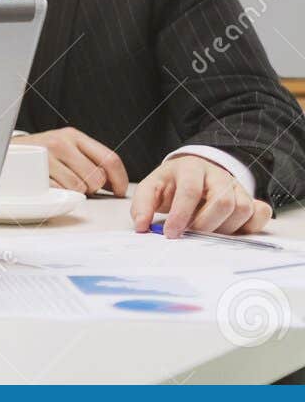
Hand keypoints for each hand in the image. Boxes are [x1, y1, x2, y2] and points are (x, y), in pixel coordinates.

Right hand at [11, 127, 127, 194]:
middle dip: (94, 187)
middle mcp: (60, 143)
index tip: (120, 191)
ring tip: (63, 182)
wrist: (7, 152)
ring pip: (80, 187)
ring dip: (76, 191)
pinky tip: (51, 184)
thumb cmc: (41, 153)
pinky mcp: (35, 173)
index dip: (119, 180)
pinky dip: (59, 194)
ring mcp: (46, 157)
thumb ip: (89, 158)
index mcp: (74, 136)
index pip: (109, 158)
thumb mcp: (66, 146)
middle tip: (82, 184)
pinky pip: (61, 192)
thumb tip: (115, 182)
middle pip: (97, 177)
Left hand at [131, 154, 271, 237]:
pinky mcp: (250, 199)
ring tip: (206, 230)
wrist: (192, 173)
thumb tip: (142, 226)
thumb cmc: (172, 183)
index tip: (170, 233)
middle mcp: (218, 175)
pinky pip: (260, 213)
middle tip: (190, 233)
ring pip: (242, 209)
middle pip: (223, 201)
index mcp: (191, 168)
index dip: (181, 214)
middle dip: (205, 224)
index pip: (190, 190)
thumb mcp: (152, 187)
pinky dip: (249, 227)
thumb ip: (142, 205)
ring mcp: (237, 186)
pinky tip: (230, 230)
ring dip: (224, 228)